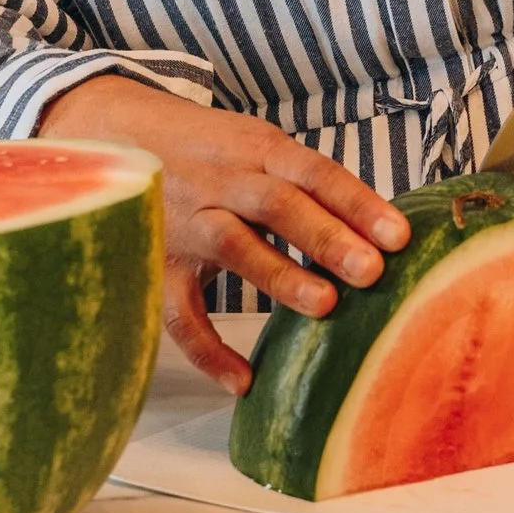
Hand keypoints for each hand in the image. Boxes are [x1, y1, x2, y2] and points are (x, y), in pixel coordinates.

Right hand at [37, 73, 406, 393]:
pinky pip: (178, 310)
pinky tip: (243, 380)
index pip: (314, 171)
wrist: (114, 132)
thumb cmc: (209, 150)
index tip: (399, 236)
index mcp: (256, 149)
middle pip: (277, 204)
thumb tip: (380, 232)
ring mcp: (186, 221)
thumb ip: (304, 182)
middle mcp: (222, 180)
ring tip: (324, 306)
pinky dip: (208, 349)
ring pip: (232, 246)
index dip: (357, 202)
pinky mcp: (156, 262)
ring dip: (279, 276)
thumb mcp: (256, 146)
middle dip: (326, 237)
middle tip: (371, 271)